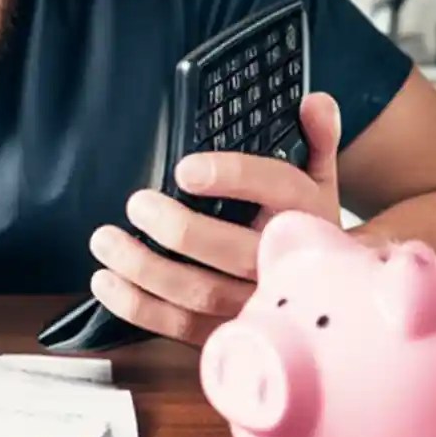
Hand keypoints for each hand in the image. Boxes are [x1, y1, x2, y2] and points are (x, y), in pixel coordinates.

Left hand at [89, 92, 343, 346]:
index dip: (231, 175)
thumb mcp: (319, 182)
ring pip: (197, 292)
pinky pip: (178, 327)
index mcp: (307, 214)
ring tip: (106, 239)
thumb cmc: (307, 229)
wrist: (329, 294)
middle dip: (178, 228)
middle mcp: (282, 263)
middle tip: (137, 204)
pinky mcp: (226, 334)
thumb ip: (316, 139)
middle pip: (231, 250)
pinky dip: (136, 306)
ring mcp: (254, 305)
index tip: (186, 168)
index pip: (275, 188)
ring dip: (144, 268)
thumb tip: (314, 103)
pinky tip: (107, 281)